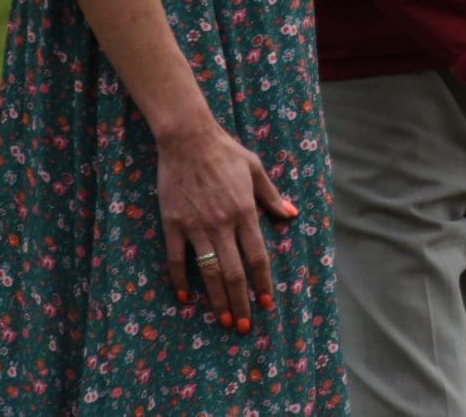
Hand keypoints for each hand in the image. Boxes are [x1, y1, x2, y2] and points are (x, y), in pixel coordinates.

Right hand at [156, 120, 297, 331]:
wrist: (188, 140)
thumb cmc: (225, 152)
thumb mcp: (256, 170)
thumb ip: (272, 196)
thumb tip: (292, 214)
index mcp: (245, 212)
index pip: (257, 256)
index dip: (262, 282)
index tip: (266, 303)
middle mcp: (222, 224)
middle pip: (233, 272)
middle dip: (241, 301)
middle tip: (244, 325)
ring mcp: (196, 226)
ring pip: (208, 272)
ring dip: (216, 299)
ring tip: (223, 319)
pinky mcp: (173, 224)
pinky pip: (176, 259)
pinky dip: (180, 281)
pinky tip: (185, 298)